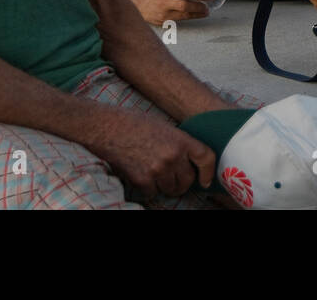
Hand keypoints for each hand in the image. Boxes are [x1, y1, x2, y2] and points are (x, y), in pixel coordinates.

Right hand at [88, 107, 216, 197]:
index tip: (205, 180)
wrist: (107, 127)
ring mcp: (157, 169)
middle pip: (188, 180)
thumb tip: (190, 163)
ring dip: (165, 186)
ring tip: (153, 171)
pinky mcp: (142, 180)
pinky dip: (148, 188)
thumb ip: (179, 144)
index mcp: (181, 139)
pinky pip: (152, 193)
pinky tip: (140, 173)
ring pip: (171, 189)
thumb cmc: (135, 124)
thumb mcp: (164, 128)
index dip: (209, 172)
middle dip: (182, 181)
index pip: (206, 158)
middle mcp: (172, 156)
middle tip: (172, 176)